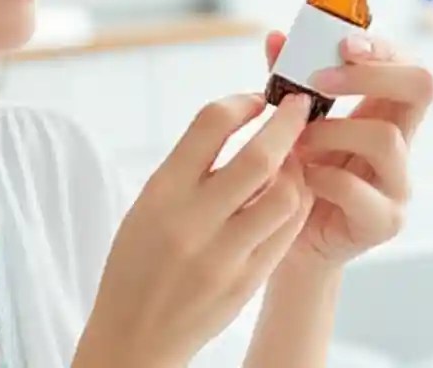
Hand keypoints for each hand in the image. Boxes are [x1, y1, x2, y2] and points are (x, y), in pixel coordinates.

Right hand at [75, 93, 315, 367]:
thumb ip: (190, 168)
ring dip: (296, 168)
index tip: (256, 99)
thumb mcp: (147, 205)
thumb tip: (241, 124)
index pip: (210, 125)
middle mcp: (192, 221)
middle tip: (298, 106)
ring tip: (292, 161)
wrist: (135, 334)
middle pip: (260, 156)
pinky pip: (287, 231)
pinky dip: (296, 204)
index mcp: (161, 192)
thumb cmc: (137, 263)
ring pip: (286, 195)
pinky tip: (291, 195)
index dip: (241, 102)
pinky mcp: (247, 281)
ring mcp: (224, 255)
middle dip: (287, 122)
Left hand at [263, 31, 432, 266]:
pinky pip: (360, 190)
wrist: (280, 241)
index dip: (382, 48)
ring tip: (297, 144)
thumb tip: (275, 38)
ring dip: (332, 131)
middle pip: (421, 86)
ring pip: (386, 138)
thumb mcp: (290, 124)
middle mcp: (400, 145)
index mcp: (382, 114)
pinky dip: (322, 178)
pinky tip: (300, 179)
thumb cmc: (291, 176)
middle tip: (320, 80)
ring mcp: (397, 184)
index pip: (408, 65)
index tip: (342, 43)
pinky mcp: (382, 221)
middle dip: (370, 74)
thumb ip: (287, 81)